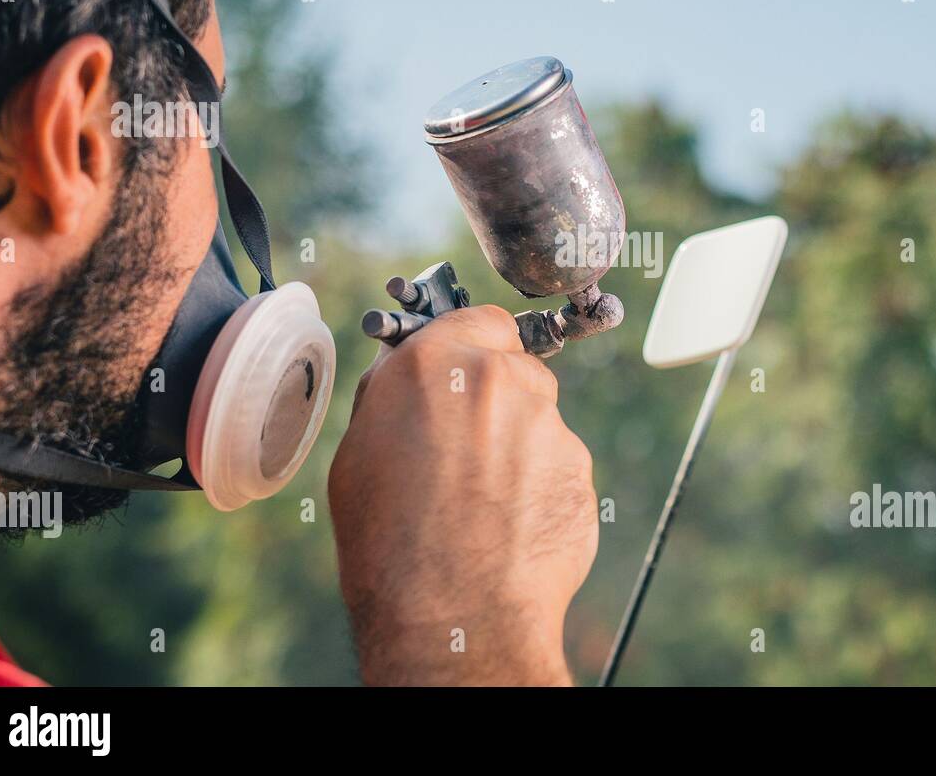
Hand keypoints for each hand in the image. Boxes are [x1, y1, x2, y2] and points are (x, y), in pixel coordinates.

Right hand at [328, 305, 597, 684]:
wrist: (456, 616)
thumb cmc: (391, 546)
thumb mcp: (357, 458)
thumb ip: (392, 399)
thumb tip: (406, 376)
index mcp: (432, 364)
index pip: (476, 320)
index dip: (472, 346)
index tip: (467, 370)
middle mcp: (496, 379)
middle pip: (512, 366)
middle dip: (496, 397)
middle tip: (467, 450)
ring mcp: (546, 420)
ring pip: (538, 414)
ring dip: (520, 440)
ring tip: (485, 499)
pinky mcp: (578, 464)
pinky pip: (559, 459)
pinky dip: (542, 482)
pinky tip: (513, 522)